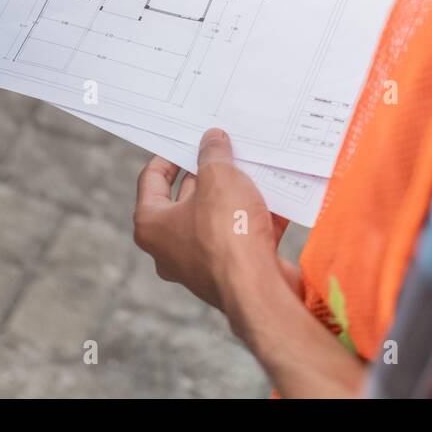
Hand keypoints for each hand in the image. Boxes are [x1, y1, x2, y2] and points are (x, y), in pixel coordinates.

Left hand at [133, 129, 300, 317]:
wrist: (259, 291)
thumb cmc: (228, 234)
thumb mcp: (220, 178)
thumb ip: (213, 154)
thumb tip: (212, 140)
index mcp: (152, 225)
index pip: (151, 180)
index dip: (170, 155)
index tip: (187, 141)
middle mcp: (171, 248)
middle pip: (187, 199)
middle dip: (209, 173)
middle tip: (226, 149)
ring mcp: (201, 264)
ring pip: (218, 218)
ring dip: (236, 194)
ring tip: (254, 168)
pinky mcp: (232, 274)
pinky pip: (242, 238)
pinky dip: (258, 219)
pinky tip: (279, 199)